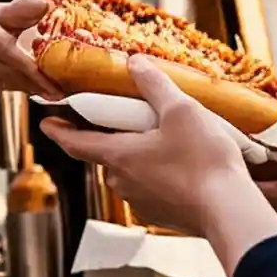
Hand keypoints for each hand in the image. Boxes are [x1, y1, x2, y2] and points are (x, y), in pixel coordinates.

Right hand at [0, 0, 62, 98]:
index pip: (12, 34)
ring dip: (29, 86)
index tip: (58, 58)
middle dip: (37, 77)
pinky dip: (11, 89)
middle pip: (10, 63)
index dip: (34, 46)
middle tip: (61, 89)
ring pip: (3, 79)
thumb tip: (46, 5)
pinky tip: (29, 91)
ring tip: (53, 92)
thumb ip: (17, 13)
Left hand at [39, 55, 250, 236]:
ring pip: (129, 171)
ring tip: (161, 137)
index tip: (46, 123)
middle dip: (112, 136)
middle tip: (126, 116)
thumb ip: (154, 85)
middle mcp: (121, 182)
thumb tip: (135, 63)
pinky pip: (149, 186)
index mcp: (118, 156)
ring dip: (137, 154)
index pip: (75, 144)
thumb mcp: (180, 110)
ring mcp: (140, 201)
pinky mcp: (160, 213)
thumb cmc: (203, 161)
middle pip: (105, 154)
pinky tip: (180, 162)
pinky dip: (156, 172)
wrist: (230, 211)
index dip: (59, 131)